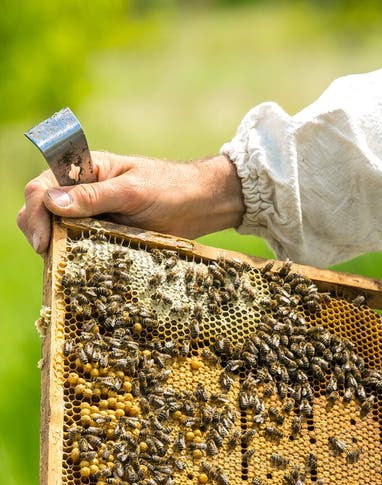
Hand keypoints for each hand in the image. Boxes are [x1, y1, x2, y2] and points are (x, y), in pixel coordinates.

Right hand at [17, 152, 244, 254]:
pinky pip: (81, 249)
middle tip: (50, 256)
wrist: (202, 205)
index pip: (42, 187)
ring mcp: (92, 218)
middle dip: (38, 232)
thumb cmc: (171, 188)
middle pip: (41, 212)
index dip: (35, 212)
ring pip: (57, 234)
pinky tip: (79, 273)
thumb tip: (52, 202)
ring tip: (63, 266)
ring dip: (55, 250)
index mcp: (84, 171)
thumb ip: (94, 197)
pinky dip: (74, 260)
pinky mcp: (105, 238)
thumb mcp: (133, 191)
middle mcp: (82, 194)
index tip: (44, 240)